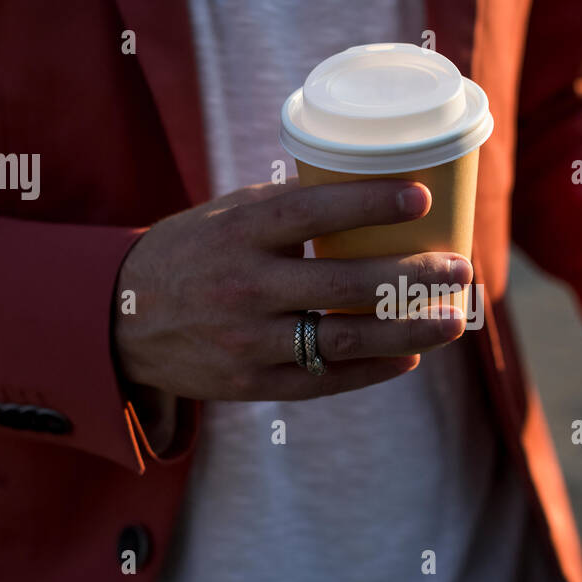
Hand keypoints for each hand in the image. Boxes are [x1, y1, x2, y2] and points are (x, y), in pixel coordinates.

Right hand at [113, 177, 471, 406]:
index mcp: (238, 233)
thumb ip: (289, 211)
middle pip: (344, 283)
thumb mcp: (227, 217)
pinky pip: (323, 379)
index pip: (311, 212)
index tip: (422, 198)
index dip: (369, 204)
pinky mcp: (250, 383)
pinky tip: (409, 358)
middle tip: (460, 268)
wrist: (121, 321)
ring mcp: (247, 341)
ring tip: (451, 320)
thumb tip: (374, 197)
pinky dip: (372, 369)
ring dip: (408, 331)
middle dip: (411, 277)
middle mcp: (244, 287)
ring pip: (343, 338)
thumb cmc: (193, 254)